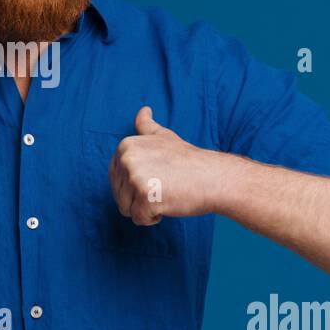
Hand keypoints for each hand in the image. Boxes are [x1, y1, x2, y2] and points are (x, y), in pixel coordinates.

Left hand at [108, 106, 219, 224]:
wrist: (213, 176)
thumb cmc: (189, 160)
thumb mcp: (164, 137)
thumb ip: (147, 126)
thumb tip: (143, 110)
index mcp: (126, 146)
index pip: (116, 178)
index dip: (136, 184)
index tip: (157, 176)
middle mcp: (126, 159)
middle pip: (120, 195)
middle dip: (140, 197)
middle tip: (164, 186)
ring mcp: (135, 177)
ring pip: (127, 209)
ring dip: (146, 208)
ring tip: (166, 193)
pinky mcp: (144, 197)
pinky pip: (139, 219)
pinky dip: (153, 217)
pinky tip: (169, 203)